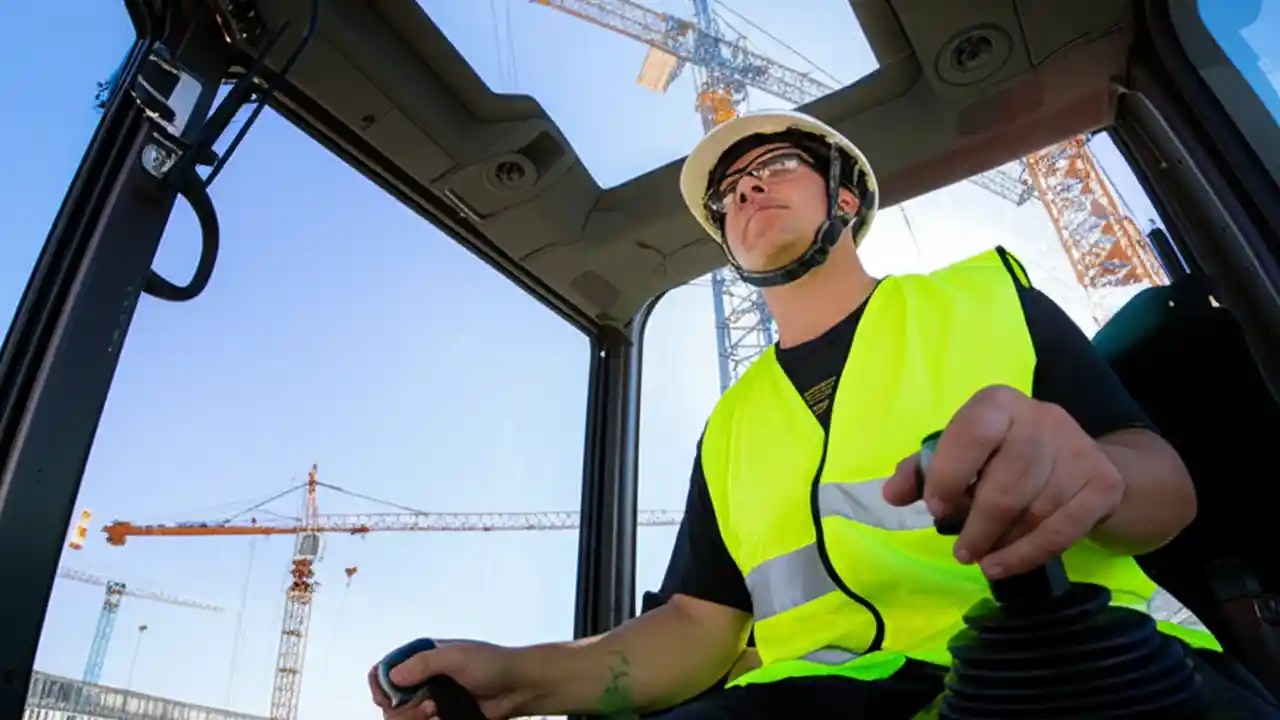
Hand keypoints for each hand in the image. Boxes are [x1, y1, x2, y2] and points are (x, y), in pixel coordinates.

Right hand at [367, 639, 525, 719]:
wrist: (517, 687)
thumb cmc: (492, 664)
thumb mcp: (456, 657)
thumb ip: (424, 664)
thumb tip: (393, 676)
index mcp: (422, 657)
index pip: (384, 671)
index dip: (380, 686)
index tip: (388, 698)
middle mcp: (422, 679)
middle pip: (389, 701)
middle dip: (402, 709)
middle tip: (427, 706)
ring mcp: (430, 699)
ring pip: (401, 717)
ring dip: (413, 719)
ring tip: (436, 712)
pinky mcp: (441, 716)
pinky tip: (441, 718)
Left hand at [882, 385, 1125, 578]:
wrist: (1081, 463)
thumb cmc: (1003, 456)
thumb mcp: (959, 453)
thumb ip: (923, 470)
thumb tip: (891, 494)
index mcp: (998, 404)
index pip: (974, 432)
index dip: (950, 474)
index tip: (936, 507)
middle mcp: (1042, 419)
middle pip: (1008, 484)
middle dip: (978, 526)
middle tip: (960, 550)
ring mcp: (1079, 451)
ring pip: (1035, 512)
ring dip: (1000, 543)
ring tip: (979, 556)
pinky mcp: (1103, 484)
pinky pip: (1062, 531)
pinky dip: (1026, 555)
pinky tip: (1000, 566)